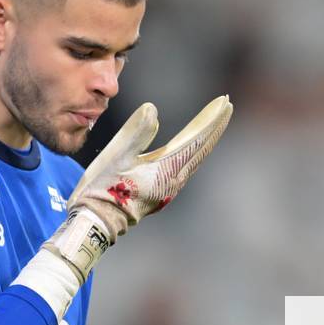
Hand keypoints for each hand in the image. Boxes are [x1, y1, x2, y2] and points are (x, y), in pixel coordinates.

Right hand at [44, 96, 231, 282]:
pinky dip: (195, 151)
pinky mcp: (162, 192)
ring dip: (206, 138)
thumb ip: (136, 132)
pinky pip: (187, 166)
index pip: (196, 139)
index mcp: (166, 169)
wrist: (96, 222)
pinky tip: (193, 148)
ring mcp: (169, 189)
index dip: (211, 119)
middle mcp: (174, 180)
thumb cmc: (102, 189)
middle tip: (227, 104)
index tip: (225, 102)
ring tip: (214, 121)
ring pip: (196, 158)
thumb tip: (152, 109)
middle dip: (214, 125)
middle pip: (201, 148)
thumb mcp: (116, 156)